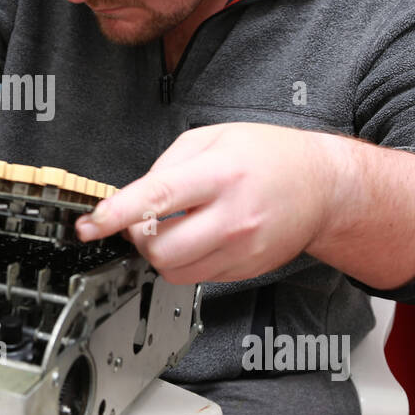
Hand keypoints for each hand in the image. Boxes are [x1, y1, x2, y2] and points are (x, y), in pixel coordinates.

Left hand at [75, 123, 345, 284]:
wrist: (323, 186)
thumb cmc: (269, 156)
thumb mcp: (214, 137)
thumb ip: (168, 164)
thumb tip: (134, 196)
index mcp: (220, 174)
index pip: (158, 196)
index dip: (117, 214)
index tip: (90, 225)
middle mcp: (232, 216)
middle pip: (161, 247)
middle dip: (139, 237)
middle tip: (143, 220)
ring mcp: (241, 248)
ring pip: (174, 270)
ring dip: (159, 253)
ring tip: (172, 228)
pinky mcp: (245, 269)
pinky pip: (196, 277)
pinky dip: (185, 262)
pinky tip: (197, 238)